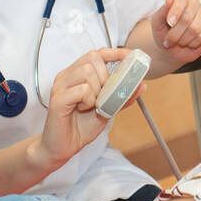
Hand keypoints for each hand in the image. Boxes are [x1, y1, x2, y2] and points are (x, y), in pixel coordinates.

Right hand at [36, 47, 144, 169]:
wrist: (63, 148)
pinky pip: (81, 89)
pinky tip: (84, 109)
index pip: (97, 53)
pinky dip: (89, 100)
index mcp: (77, 74)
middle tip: (104, 95)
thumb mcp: (108, 109)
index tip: (130, 57)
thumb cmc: (81, 127)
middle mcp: (67, 76)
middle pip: (92, 58)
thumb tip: (141, 85)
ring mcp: (60, 85)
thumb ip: (122, 96)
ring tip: (92, 104)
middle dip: (106, 76)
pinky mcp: (58, 98)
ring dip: (97, 90)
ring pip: (87, 71)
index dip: (115, 52)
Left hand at [148, 0, 200, 68]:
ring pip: (195, 29)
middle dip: (176, 33)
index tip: (169, 23)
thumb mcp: (156, 23)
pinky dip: (194, 43)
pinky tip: (190, 43)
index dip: (175, 11)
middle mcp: (194, 4)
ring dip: (184, 40)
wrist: (171, 49)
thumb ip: (162, 11)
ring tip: (179, 41)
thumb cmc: (163, 34)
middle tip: (169, 40)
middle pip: (187, 17)